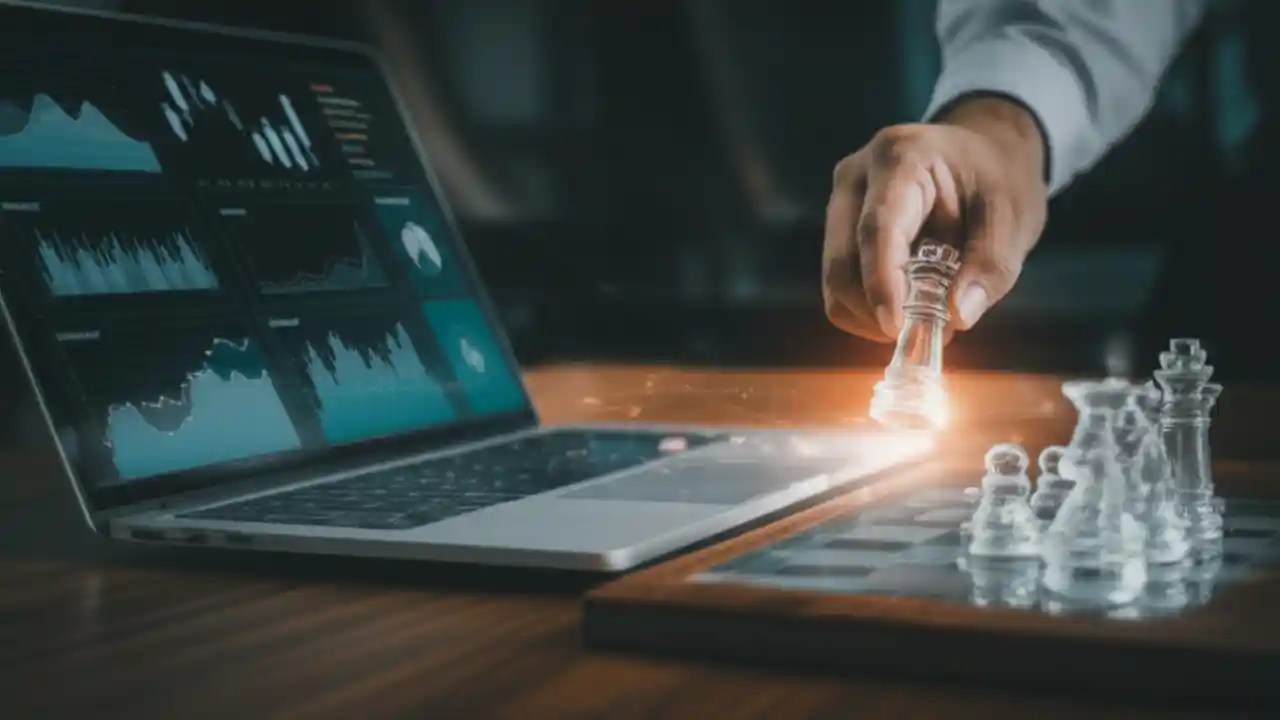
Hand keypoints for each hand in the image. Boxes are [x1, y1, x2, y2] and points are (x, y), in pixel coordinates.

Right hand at [822, 96, 1048, 341]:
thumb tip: (959, 316)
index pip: (877, 228)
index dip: (881, 283)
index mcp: (900, 159)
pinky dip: (868, 307)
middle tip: (925, 333)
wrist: (985, 149)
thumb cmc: (999, 175)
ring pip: (836, 278)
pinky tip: (906, 300)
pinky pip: (839, 282)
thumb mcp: (1012, 215)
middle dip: (877, 309)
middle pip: (843, 261)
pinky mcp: (839, 226)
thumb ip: (990, 264)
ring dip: (872, 313)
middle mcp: (856, 177)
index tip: (896, 327)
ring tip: (923, 314)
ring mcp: (841, 201)